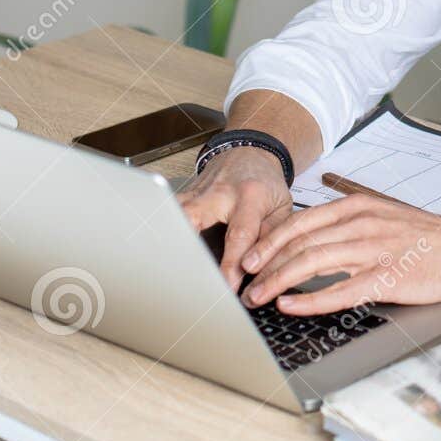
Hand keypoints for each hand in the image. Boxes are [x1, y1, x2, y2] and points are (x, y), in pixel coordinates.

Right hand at [178, 147, 292, 290]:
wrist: (252, 153)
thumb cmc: (266, 184)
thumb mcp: (282, 208)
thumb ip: (272, 238)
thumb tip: (259, 271)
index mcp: (250, 196)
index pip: (239, 235)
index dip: (232, 264)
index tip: (228, 287)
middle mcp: (220, 192)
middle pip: (194, 217)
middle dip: (186, 247)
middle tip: (185, 277)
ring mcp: (198, 192)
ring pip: (175, 213)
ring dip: (169, 238)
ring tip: (165, 267)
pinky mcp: (185, 195)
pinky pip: (170, 213)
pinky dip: (165, 229)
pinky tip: (158, 248)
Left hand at [239, 194, 440, 314]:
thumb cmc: (425, 236)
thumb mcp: (382, 216)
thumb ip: (348, 225)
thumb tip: (311, 239)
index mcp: (358, 207)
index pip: (300, 222)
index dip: (269, 240)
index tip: (250, 257)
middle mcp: (361, 224)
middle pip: (300, 243)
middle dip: (266, 264)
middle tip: (245, 282)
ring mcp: (374, 250)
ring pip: (313, 263)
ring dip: (279, 282)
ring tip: (260, 297)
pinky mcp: (387, 278)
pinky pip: (340, 290)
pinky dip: (310, 300)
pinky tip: (292, 306)